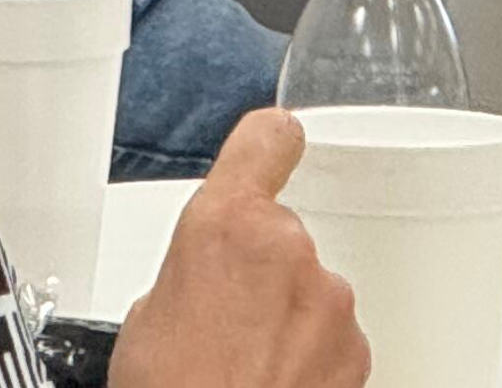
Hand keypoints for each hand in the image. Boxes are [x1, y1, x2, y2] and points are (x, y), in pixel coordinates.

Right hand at [109, 110, 366, 387]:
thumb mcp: (144, 322)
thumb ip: (189, 275)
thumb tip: (205, 286)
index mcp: (226, 225)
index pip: (267, 139)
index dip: (266, 145)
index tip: (272, 148)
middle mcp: (288, 250)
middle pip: (282, 236)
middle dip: (260, 274)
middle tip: (223, 328)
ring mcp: (329, 301)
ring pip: (309, 292)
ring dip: (286, 322)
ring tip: (243, 370)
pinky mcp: (356, 351)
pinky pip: (332, 339)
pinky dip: (310, 362)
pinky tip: (272, 387)